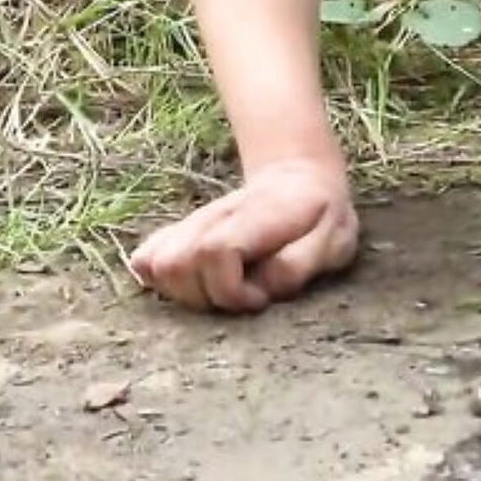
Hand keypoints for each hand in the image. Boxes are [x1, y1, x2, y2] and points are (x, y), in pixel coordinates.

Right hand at [130, 160, 358, 312]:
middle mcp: (214, 218)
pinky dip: (164, 283)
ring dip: (185, 294)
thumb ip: (300, 263)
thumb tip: (261, 288)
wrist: (298, 180)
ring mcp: (191, 224)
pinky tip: (198, 286)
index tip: (258, 300)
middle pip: (175, 264)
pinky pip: (146, 262)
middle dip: (205, 298)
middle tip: (240, 299)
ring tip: (221, 294)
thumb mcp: (334, 240)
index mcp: (255, 218)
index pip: (214, 251)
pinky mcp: (177, 234)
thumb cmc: (320, 218)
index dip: (230, 290)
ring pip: (155, 265)